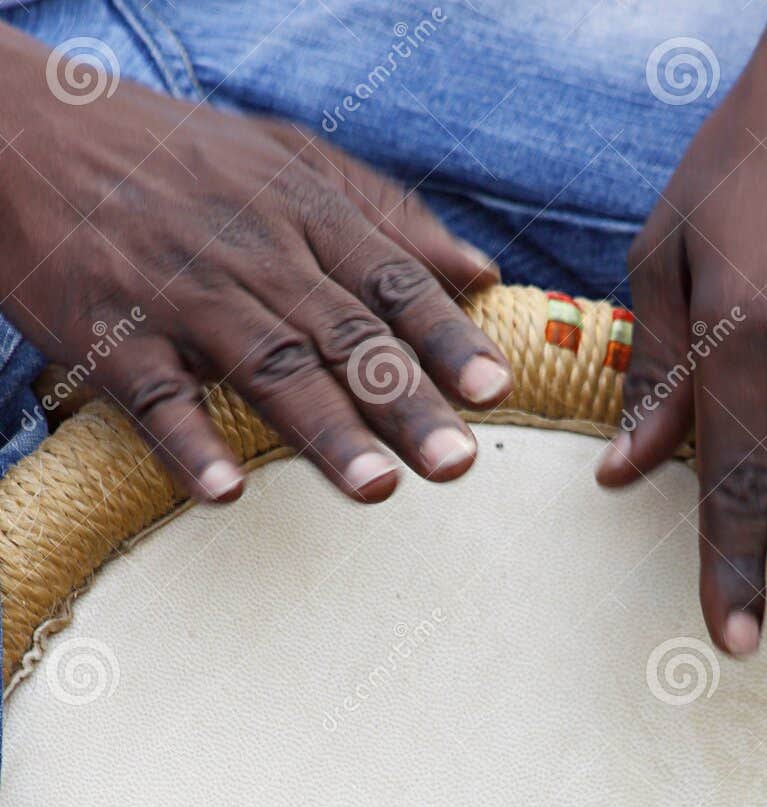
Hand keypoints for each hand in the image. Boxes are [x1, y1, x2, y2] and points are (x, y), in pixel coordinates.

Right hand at [0, 25, 511, 502]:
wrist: (23, 130)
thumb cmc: (174, 158)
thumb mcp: (286, 157)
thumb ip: (386, 216)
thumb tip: (480, 273)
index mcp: (300, 207)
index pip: (387, 277)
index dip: (443, 337)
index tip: (494, 390)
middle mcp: (250, 250)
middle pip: (340, 333)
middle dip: (404, 400)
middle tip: (457, 463)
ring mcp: (179, 293)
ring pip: (263, 364)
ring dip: (323, 430)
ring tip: (376, 488)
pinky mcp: (111, 333)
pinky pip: (155, 394)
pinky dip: (188, 442)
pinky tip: (224, 491)